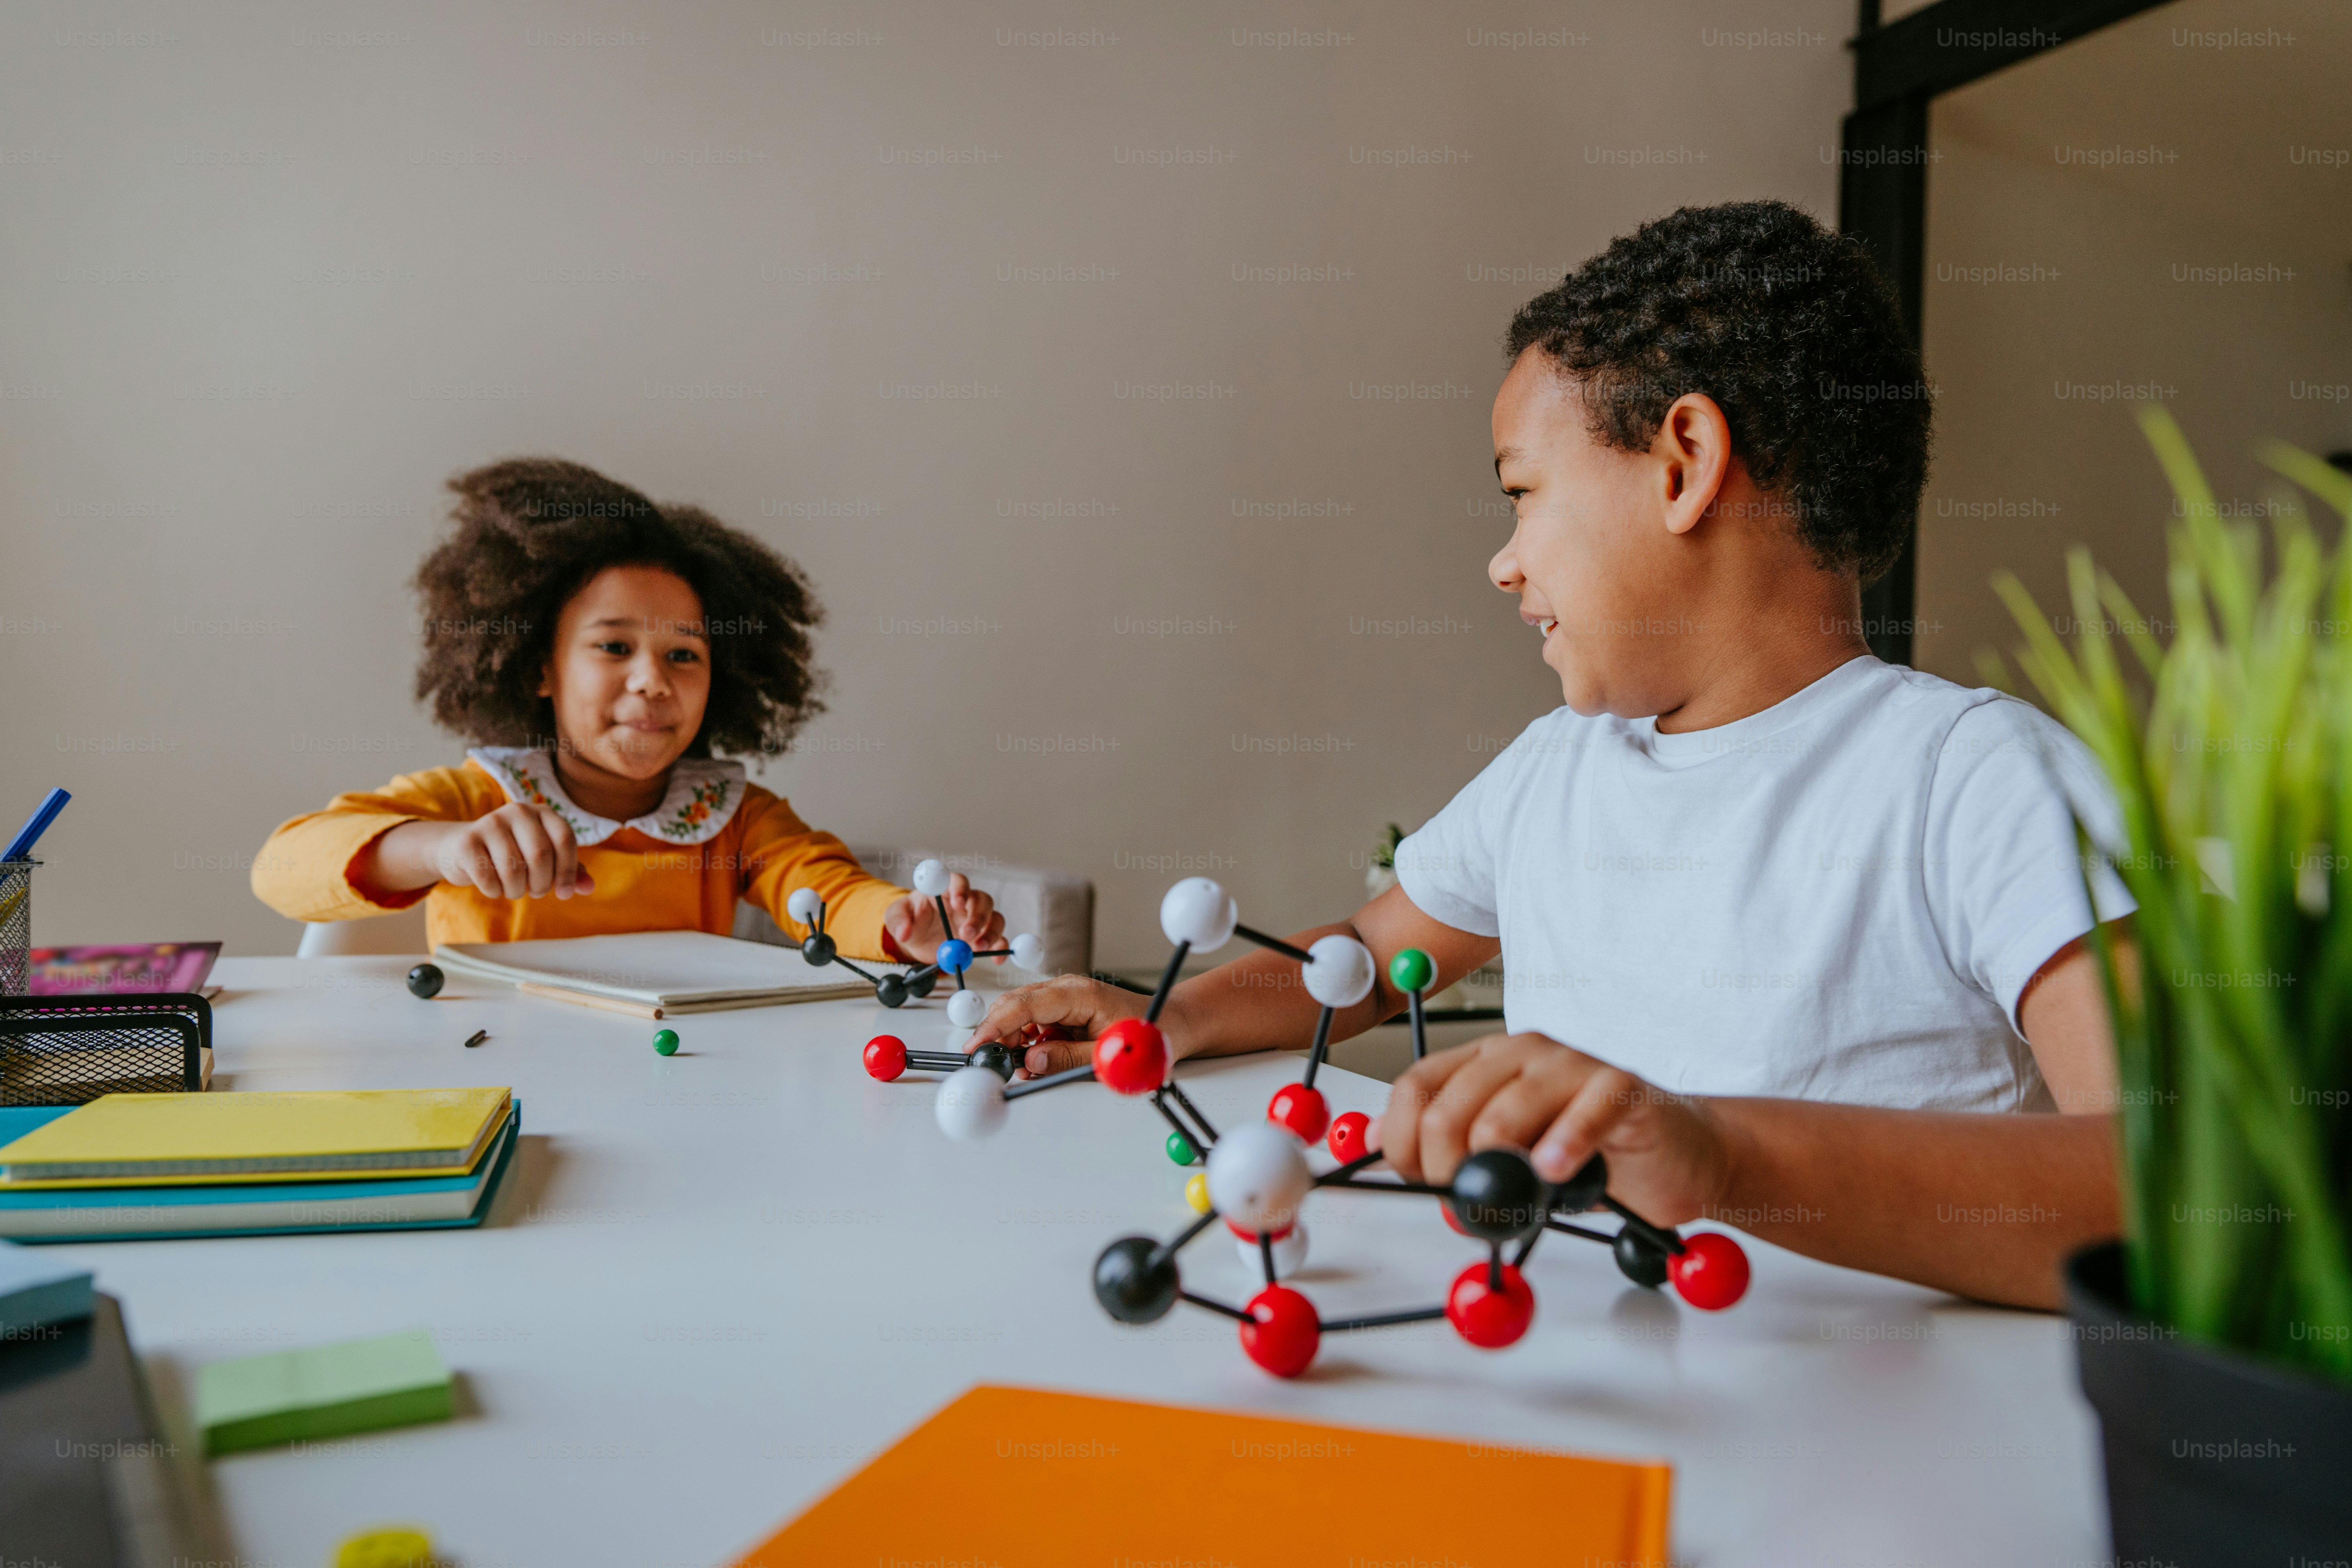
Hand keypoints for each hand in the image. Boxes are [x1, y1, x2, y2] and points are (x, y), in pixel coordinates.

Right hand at [419, 804, 594, 899]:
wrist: (463, 849)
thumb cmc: (513, 856)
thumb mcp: (545, 861)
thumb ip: (569, 872)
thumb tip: (589, 888)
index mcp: (542, 812)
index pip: (565, 838)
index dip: (568, 871)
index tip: (564, 893)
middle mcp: (518, 811)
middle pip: (540, 855)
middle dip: (541, 884)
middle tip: (535, 891)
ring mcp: (489, 822)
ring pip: (513, 870)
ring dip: (516, 891)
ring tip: (513, 888)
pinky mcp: (466, 841)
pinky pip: (488, 878)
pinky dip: (494, 891)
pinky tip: (492, 885)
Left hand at [882, 872, 1003, 963]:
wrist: (918, 939)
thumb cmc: (910, 920)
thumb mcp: (895, 916)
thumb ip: (898, 921)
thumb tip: (903, 932)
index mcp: (945, 889)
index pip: (958, 881)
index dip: (961, 889)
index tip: (958, 902)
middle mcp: (966, 902)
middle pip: (981, 900)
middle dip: (977, 916)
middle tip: (966, 934)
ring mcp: (977, 919)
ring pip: (995, 917)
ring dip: (990, 932)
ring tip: (978, 948)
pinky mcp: (982, 937)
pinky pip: (999, 940)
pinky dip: (1000, 949)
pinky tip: (996, 959)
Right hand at [965, 976, 1151, 1076]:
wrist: (1172, 1022)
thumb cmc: (1149, 1034)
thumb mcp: (1109, 1055)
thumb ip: (1069, 1058)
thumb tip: (1032, 1062)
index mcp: (1079, 994)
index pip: (1024, 1005)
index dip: (996, 1026)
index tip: (977, 1047)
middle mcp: (1067, 989)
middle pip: (1015, 1005)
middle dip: (998, 1034)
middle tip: (993, 1065)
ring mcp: (1065, 997)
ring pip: (1022, 1013)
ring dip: (1014, 1040)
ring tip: (1023, 1068)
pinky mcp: (1066, 1008)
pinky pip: (1036, 1021)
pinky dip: (1029, 1040)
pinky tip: (1038, 1058)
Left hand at [1372, 1033, 1733, 1225]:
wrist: (1677, 1155)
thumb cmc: (1593, 1154)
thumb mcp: (1507, 1150)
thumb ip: (1445, 1141)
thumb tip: (1371, 1140)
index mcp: (1486, 1062)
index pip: (1416, 1087)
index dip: (1402, 1141)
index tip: (1418, 1182)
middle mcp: (1522, 1053)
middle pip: (1449, 1106)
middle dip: (1444, 1166)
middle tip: (1467, 1202)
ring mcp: (1571, 1065)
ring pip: (1503, 1112)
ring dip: (1498, 1169)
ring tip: (1515, 1196)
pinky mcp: (1619, 1086)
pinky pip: (1580, 1113)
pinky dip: (1561, 1147)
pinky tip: (1555, 1172)